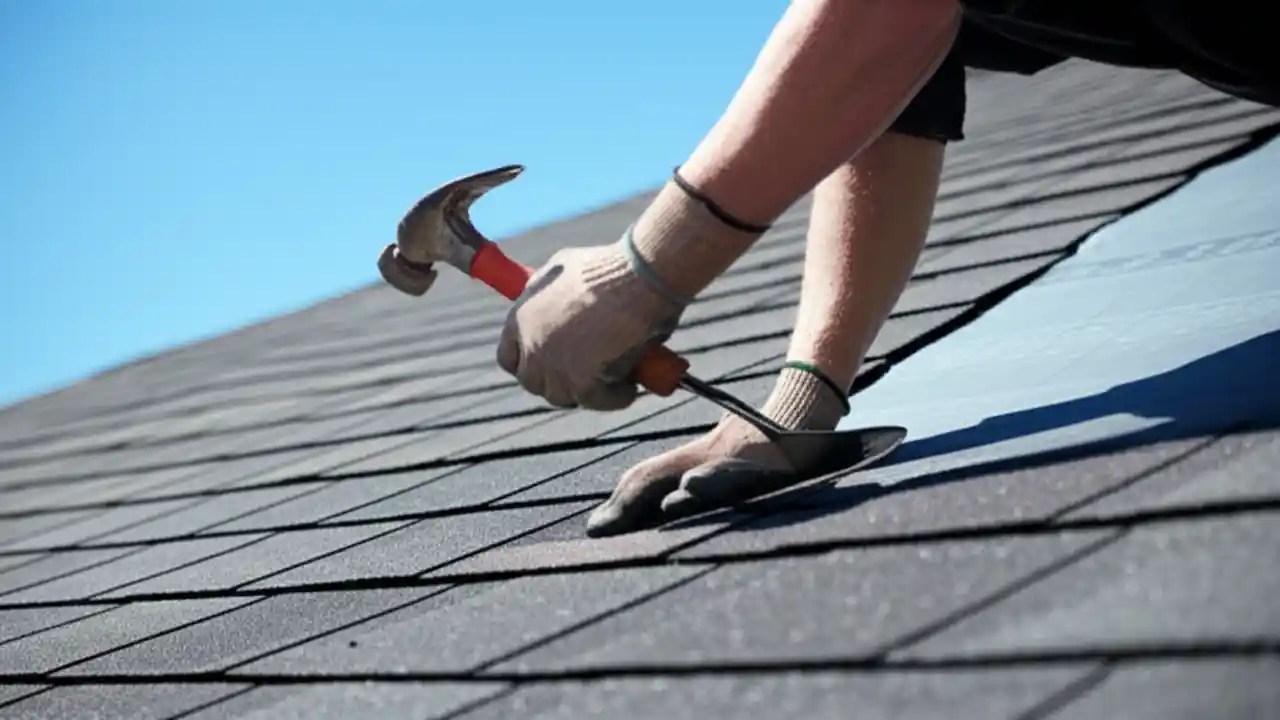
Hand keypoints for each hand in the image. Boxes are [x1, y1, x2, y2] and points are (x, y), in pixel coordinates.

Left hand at [496, 243, 681, 409]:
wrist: (636, 278)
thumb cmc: (606, 268)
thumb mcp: (561, 268)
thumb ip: (545, 291)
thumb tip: (546, 297)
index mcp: (520, 318)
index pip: (508, 358)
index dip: (527, 364)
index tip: (546, 365)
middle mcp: (532, 345)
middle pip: (533, 382)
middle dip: (557, 382)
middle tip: (584, 375)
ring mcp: (555, 366)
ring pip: (563, 396)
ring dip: (586, 393)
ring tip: (612, 379)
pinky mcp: (581, 382)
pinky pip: (595, 401)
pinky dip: (615, 397)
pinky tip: (630, 388)